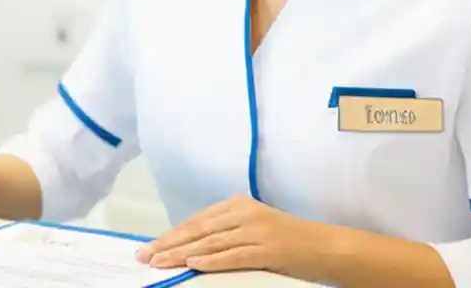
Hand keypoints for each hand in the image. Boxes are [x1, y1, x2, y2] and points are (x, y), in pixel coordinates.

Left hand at [135, 195, 334, 280]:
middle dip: (168, 244)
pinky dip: (211, 260)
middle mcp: (243, 213)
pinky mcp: (268, 249)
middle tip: (145, 256)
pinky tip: (193, 265)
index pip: (196, 221)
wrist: (325, 247)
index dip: (171, 235)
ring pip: (210, 243)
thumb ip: (225, 233)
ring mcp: (256, 230)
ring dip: (182, 254)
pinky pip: (233, 255)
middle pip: (197, 230)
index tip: (150, 247)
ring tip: (160, 263)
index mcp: (237, 205)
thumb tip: (189, 248)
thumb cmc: (287, 241)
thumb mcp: (253, 229)